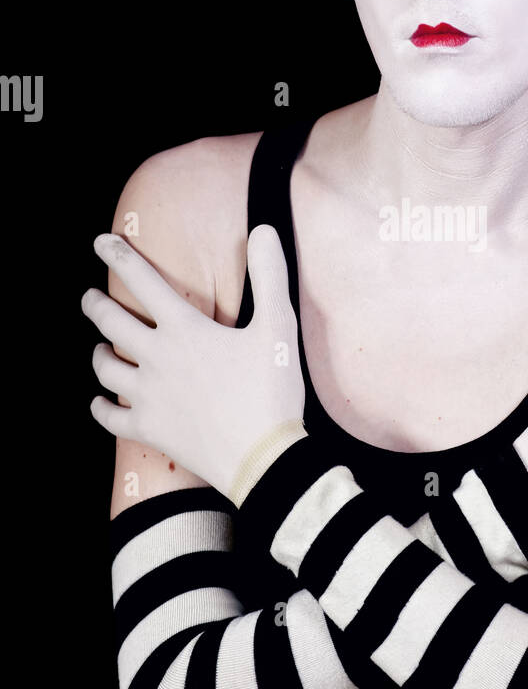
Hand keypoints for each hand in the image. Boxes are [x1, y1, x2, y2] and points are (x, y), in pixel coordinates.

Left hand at [81, 224, 305, 503]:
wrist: (262, 457)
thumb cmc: (271, 391)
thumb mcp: (278, 328)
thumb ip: (270, 276)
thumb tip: (263, 231)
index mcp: (184, 329)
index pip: (142, 281)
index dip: (119, 256)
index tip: (100, 241)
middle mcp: (156, 358)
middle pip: (110, 323)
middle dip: (95, 305)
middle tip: (88, 298)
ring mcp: (148, 396)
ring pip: (105, 369)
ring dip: (98, 354)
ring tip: (99, 348)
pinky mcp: (148, 429)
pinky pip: (110, 417)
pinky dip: (101, 407)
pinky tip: (100, 402)